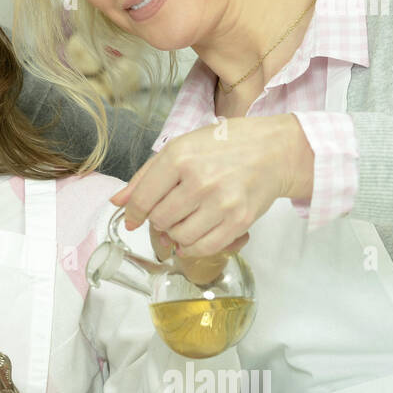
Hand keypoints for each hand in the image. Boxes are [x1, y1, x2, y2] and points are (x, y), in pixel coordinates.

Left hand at [111, 114, 313, 257]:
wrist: (274, 150)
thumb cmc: (225, 145)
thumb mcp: (181, 147)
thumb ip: (146, 176)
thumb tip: (118, 202)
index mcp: (180, 157)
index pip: (144, 199)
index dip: (133, 214)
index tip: (132, 219)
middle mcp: (200, 180)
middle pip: (160, 220)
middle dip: (158, 220)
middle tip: (169, 212)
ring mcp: (221, 202)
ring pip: (179, 236)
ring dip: (175, 234)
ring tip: (184, 220)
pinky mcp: (239, 220)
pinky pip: (204, 247)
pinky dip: (192, 248)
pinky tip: (193, 238)